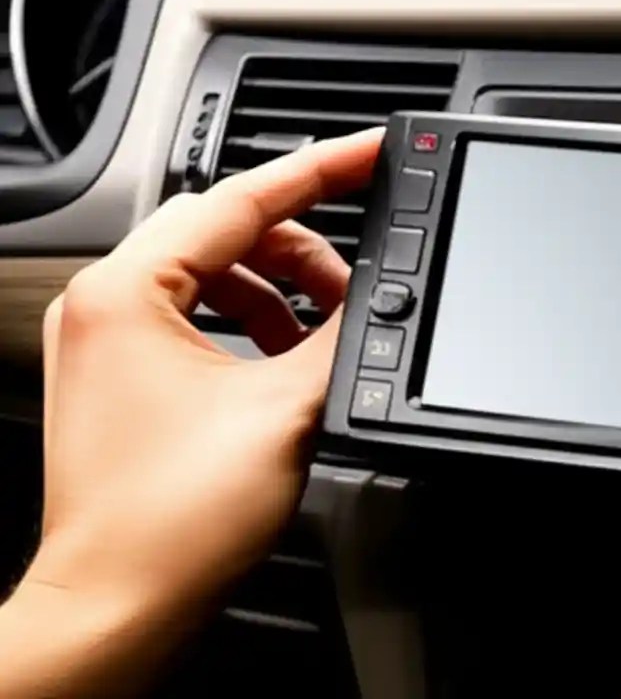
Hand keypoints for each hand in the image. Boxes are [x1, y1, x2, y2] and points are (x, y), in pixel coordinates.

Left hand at [7, 129, 381, 693]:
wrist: (120, 603)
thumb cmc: (172, 520)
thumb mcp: (286, 409)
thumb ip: (342, 334)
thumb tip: (380, 294)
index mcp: (127, 289)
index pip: (242, 197)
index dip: (322, 171)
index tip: (372, 153)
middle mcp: (104, 303)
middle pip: (228, 232)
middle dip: (307, 249)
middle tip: (362, 281)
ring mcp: (106, 339)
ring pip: (214, 274)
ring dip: (282, 292)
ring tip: (327, 330)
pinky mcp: (119, 374)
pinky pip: (196, 315)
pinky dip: (252, 325)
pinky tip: (287, 359)